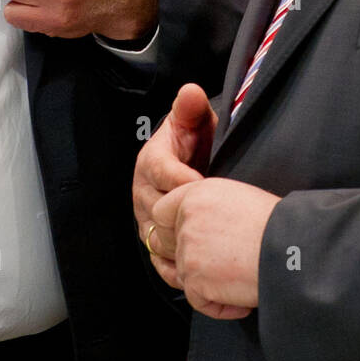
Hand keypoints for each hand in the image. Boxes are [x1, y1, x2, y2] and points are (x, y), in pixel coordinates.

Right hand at [133, 84, 216, 287]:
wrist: (191, 167)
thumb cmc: (196, 143)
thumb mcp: (195, 121)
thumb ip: (192, 108)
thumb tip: (191, 92)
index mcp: (150, 162)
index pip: (161, 172)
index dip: (183, 179)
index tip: (205, 183)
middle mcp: (143, 193)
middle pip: (159, 207)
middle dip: (186, 212)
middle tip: (216, 216)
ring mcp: (147, 221)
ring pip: (160, 238)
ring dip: (184, 241)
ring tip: (213, 242)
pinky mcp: (155, 245)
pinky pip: (162, 263)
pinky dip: (180, 268)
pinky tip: (204, 267)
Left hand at [153, 177, 280, 320]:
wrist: (292, 248)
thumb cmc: (278, 224)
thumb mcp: (237, 198)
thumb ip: (207, 208)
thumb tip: (197, 229)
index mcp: (196, 193)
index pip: (161, 212)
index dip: (170, 228)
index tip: (188, 240)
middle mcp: (186, 218)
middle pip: (166, 245)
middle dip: (189, 259)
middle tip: (221, 266)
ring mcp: (188, 250)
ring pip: (184, 274)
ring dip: (209, 284)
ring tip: (241, 281)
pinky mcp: (195, 279)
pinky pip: (197, 301)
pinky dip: (219, 307)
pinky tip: (242, 302)